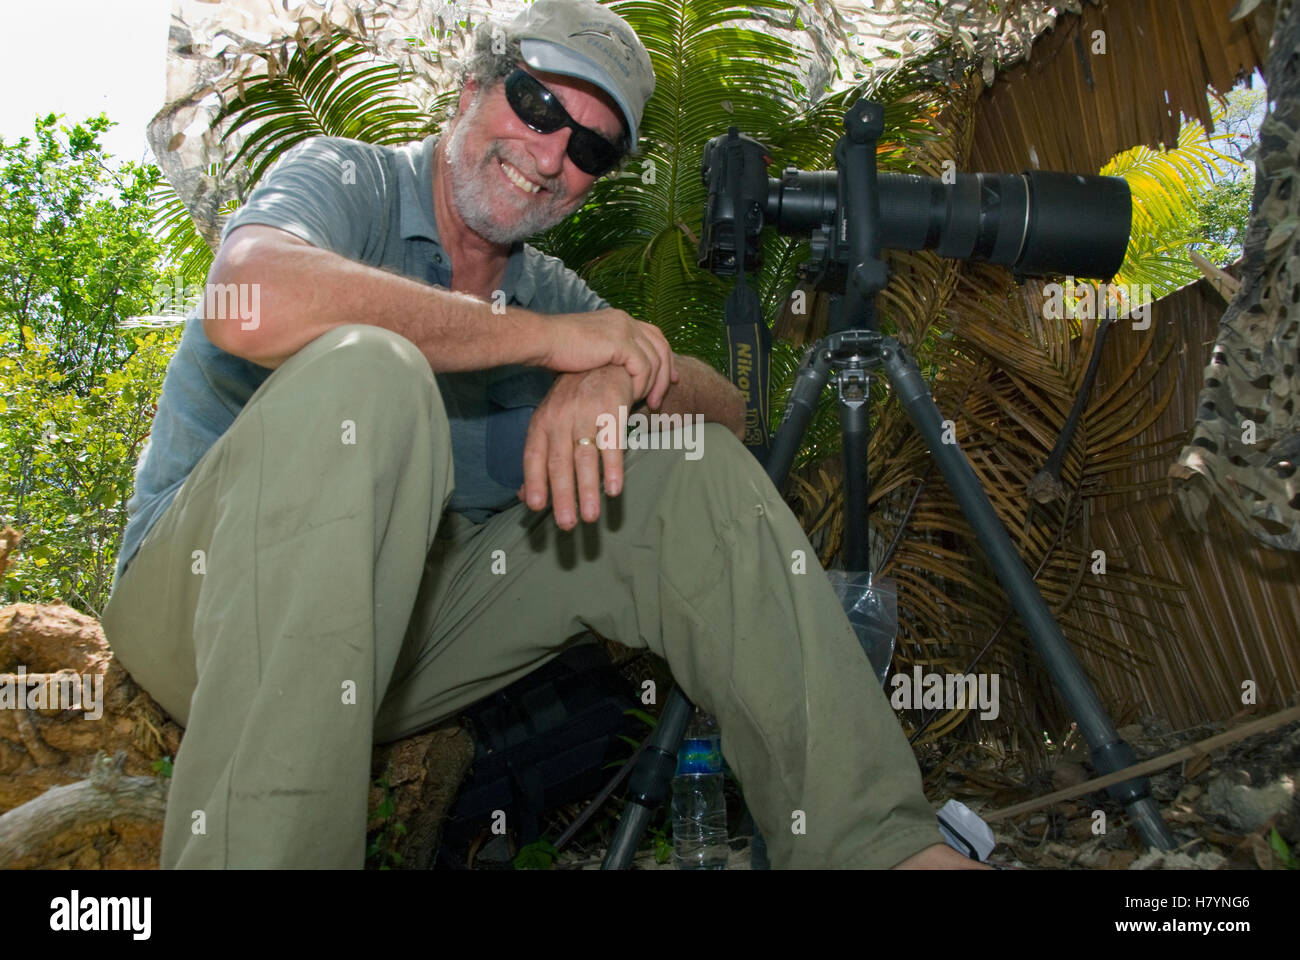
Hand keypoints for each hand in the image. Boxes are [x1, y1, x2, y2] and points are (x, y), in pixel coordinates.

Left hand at [518, 364, 636, 529]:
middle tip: (566, 524)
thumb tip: (523, 496)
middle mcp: (561, 418)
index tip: (536, 506)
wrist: (603, 360)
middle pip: (559, 461)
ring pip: (585, 456)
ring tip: (591, 516)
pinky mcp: (611, 410)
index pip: (534, 456)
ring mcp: (586, 413)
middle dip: (563, 495)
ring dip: (588, 489)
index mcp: (542, 422)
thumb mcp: (550, 423)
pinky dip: (613, 467)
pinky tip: (614, 489)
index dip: (534, 481)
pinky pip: (613, 443)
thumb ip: (539, 459)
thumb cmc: (574, 400)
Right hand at [539, 309, 678, 409]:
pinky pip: (643, 367)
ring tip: (650, 403)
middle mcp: (625, 320)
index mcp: (619, 319)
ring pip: (655, 359)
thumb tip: (618, 375)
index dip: (664, 357)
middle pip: (660, 345)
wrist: (544, 341)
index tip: (670, 377)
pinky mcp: (620, 342)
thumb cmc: (558, 350)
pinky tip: (635, 397)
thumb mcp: (590, 351)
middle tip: (667, 393)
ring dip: (655, 384)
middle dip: (667, 371)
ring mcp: (624, 329)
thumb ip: (608, 358)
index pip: (653, 335)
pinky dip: (642, 384)